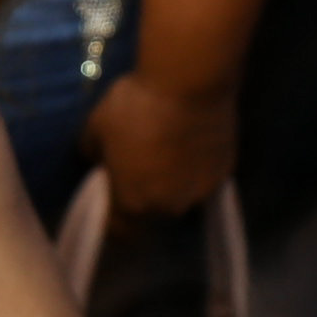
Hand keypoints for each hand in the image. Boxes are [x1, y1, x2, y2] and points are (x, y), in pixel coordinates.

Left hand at [81, 69, 235, 223]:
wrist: (189, 85)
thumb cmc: (135, 107)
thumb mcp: (96, 126)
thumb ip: (92, 152)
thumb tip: (95, 160)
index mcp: (132, 202)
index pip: (119, 231)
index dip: (112, 220)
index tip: (110, 202)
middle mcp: (168, 207)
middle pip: (152, 213)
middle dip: (144, 196)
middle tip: (139, 168)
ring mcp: (200, 192)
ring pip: (181, 197)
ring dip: (173, 183)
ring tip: (168, 153)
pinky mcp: (224, 173)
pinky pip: (203, 179)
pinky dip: (195, 168)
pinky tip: (191, 143)